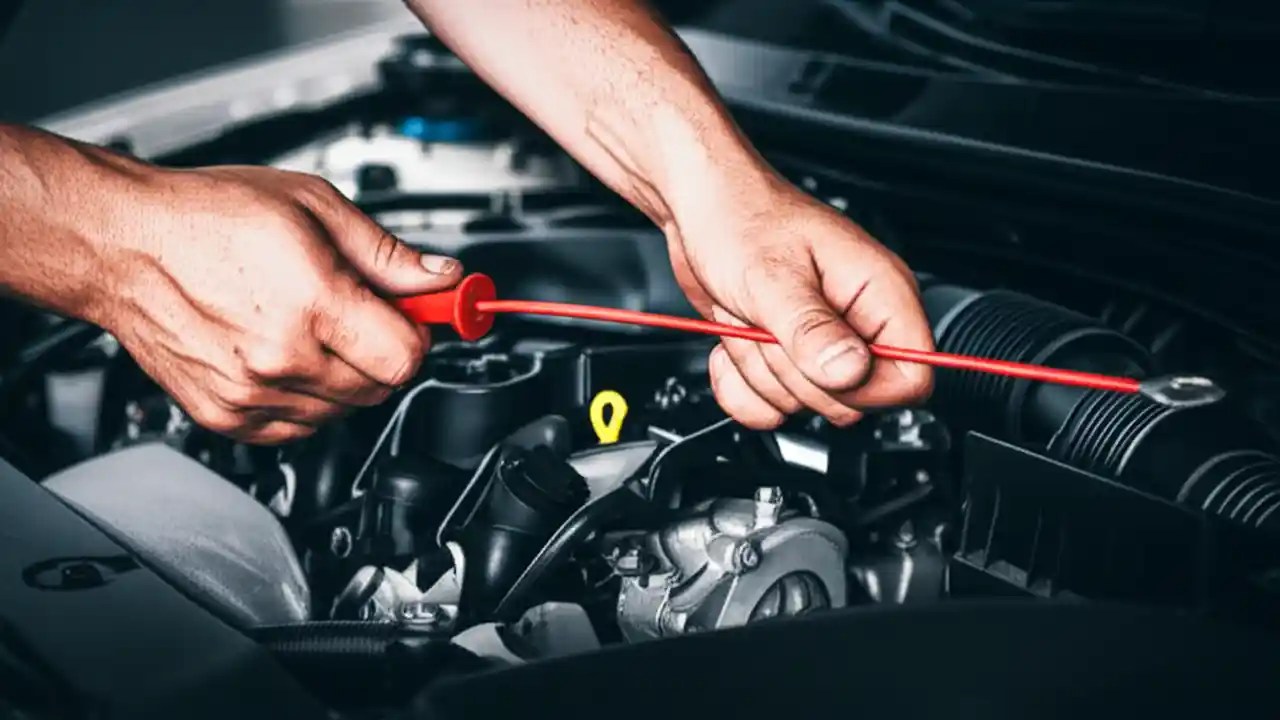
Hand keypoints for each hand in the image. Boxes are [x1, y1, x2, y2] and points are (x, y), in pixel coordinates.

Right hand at [92, 165, 461, 443]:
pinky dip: (306, 399)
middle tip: (358, 312)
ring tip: (310, 326)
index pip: (406, 357)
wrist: (123, 243)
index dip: (418, 333)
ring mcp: (250, 393)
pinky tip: (286, 355)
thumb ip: (387, 253)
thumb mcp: (314, 207)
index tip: (412, 316)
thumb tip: (441, 277)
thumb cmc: (207, 217)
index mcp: (312, 302)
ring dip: (344, 376)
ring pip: (343, 411)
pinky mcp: (225, 416)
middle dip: (381, 350)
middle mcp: (282, 357)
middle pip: (380, 387)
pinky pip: (298, 427)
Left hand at [667, 177, 933, 428]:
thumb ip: (812, 330)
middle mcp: (858, 323)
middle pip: (851, 402)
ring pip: (804, 405)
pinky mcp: (786, 360)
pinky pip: (769, 409)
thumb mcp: (772, 276)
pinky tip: (730, 347)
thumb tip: (850, 372)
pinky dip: (738, 387)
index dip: (865, 388)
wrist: (701, 212)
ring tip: (748, 318)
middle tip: (769, 323)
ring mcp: (821, 345)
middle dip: (793, 373)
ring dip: (758, 370)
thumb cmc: (740, 220)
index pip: (911, 377)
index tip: (819, 362)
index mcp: (880, 293)